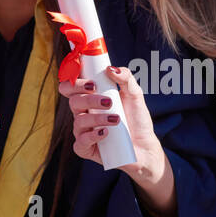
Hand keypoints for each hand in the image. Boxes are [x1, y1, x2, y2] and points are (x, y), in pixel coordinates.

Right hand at [61, 65, 175, 216]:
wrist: (145, 145)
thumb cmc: (137, 119)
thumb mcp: (135, 94)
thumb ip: (125, 77)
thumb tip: (110, 68)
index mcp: (89, 98)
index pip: (70, 87)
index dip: (74, 82)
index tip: (92, 82)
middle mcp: (83, 113)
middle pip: (73, 101)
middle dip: (88, 99)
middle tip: (107, 101)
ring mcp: (84, 131)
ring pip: (78, 121)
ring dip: (97, 118)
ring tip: (116, 119)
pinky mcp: (87, 148)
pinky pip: (80, 143)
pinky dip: (92, 136)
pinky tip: (105, 133)